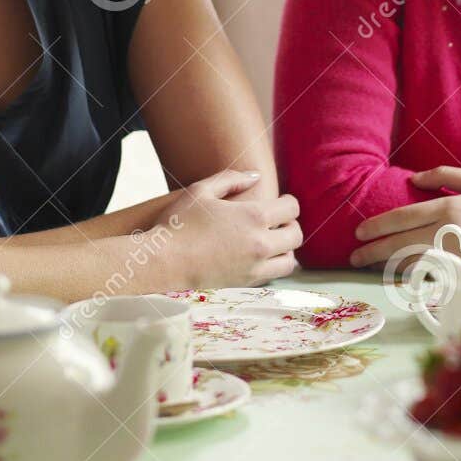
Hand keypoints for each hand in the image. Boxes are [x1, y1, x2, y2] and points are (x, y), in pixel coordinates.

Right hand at [155, 169, 301, 286]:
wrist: (163, 262)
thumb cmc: (179, 223)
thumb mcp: (201, 190)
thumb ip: (231, 178)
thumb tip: (255, 176)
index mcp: (253, 217)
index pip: (291, 209)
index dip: (288, 202)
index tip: (278, 201)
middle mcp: (260, 244)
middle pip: (296, 235)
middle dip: (290, 224)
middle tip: (276, 221)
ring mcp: (254, 267)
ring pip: (290, 260)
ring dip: (285, 248)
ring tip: (271, 240)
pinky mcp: (246, 284)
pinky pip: (273, 276)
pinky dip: (273, 265)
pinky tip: (258, 256)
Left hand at [349, 167, 460, 268]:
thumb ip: (443, 174)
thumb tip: (412, 179)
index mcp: (451, 209)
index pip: (405, 218)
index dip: (379, 226)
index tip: (359, 232)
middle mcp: (452, 234)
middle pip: (403, 243)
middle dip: (375, 250)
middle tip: (354, 255)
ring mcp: (460, 257)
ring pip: (415, 262)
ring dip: (389, 265)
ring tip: (369, 263)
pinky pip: (435, 275)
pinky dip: (414, 274)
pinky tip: (398, 273)